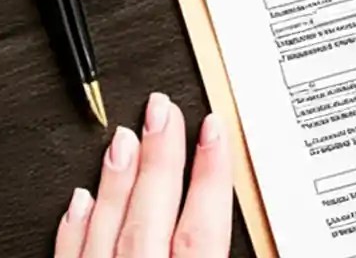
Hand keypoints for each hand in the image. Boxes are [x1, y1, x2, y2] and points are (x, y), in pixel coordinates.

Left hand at [54, 93, 232, 257]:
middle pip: (151, 213)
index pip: (202, 229)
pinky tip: (81, 199)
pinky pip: (70, 257)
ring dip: (117, 180)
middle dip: (160, 156)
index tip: (212, 130)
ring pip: (108, 227)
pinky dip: (76, 226)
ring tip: (123, 136)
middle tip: (162, 111)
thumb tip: (284, 256)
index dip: (211, 174)